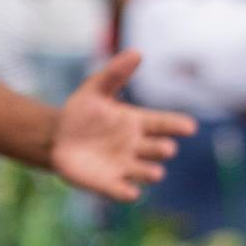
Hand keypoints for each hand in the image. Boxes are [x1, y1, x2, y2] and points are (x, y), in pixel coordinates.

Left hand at [47, 53, 191, 201]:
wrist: (56, 136)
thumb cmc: (82, 112)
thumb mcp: (95, 89)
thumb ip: (115, 74)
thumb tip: (137, 53)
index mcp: (139, 122)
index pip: (165, 123)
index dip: (178, 125)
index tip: (189, 127)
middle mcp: (137, 146)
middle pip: (160, 150)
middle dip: (163, 149)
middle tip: (163, 147)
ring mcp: (125, 166)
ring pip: (148, 173)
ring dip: (151, 173)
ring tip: (153, 171)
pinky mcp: (108, 183)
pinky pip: (123, 192)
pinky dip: (128, 193)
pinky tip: (130, 193)